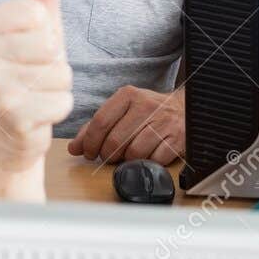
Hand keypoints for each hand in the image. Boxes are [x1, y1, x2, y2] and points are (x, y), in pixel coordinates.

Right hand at [0, 0, 72, 192]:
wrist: (9, 136)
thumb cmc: (23, 77)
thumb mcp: (34, 32)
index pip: (36, 12)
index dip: (45, 33)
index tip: (27, 50)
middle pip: (50, 43)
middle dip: (53, 64)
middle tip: (32, 78)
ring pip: (60, 73)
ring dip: (57, 88)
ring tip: (34, 96)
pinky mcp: (12, 117)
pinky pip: (63, 101)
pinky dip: (58, 110)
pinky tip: (37, 116)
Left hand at [68, 85, 184, 165]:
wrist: (184, 109)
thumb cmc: (146, 112)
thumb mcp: (120, 111)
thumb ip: (95, 128)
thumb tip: (74, 148)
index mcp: (128, 95)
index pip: (100, 122)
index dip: (90, 143)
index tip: (88, 153)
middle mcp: (146, 106)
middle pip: (115, 141)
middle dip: (107, 155)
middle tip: (108, 157)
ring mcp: (163, 122)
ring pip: (134, 153)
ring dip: (127, 160)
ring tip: (129, 154)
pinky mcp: (176, 139)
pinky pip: (153, 160)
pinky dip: (147, 163)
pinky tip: (147, 155)